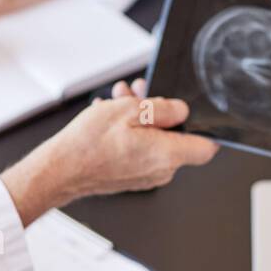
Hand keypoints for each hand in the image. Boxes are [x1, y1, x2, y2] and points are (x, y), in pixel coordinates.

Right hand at [1, 93, 217, 225]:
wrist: (62, 170)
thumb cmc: (90, 144)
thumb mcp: (129, 110)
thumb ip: (163, 108)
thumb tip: (181, 109)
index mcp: (168, 155)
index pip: (207, 148)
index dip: (207, 128)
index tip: (199, 114)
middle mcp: (162, 171)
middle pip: (176, 137)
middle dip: (160, 111)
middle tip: (141, 93)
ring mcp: (148, 177)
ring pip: (156, 141)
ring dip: (141, 118)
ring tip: (120, 99)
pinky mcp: (134, 177)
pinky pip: (142, 151)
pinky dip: (132, 133)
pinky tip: (114, 117)